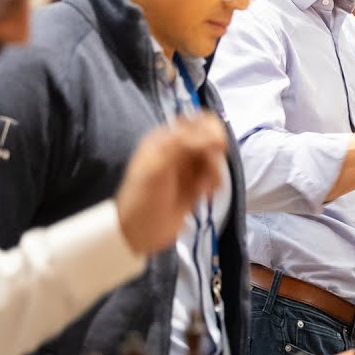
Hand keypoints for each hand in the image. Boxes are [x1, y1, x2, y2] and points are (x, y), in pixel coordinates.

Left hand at [115, 113, 228, 254]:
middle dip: (214, 155)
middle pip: (211, 138)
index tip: (214, 148)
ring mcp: (188, 167)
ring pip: (215, 158)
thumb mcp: (156, 166)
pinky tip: (204, 196)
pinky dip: (214, 184)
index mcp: (165, 139)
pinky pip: (215, 175)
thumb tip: (213, 134)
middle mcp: (178, 149)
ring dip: (214, 172)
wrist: (139, 233)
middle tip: (208, 172)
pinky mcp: (196, 184)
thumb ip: (182, 144)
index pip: (196, 121)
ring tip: (203, 190)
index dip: (209, 130)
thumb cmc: (142, 198)